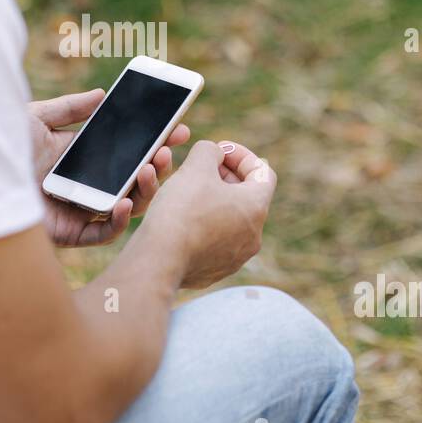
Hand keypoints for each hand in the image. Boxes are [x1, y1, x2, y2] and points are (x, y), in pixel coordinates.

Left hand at [29, 89, 189, 246]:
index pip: (124, 152)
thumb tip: (102, 95)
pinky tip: (125, 201)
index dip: (153, 141)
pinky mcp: (68, 234)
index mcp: (77, 158)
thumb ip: (69, 108)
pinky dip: (120, 220)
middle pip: (131, 179)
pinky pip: (103, 232)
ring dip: (146, 188)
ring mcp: (77, 210)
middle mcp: (82, 186)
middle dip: (157, 164)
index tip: (177, 128)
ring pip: (126, 206)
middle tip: (170, 148)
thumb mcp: (35, 118)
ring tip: (153, 167)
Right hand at [137, 140, 276, 289]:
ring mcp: (236, 257)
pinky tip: (183, 221)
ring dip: (216, 203)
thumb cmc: (181, 210)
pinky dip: (205, 227)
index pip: (262, 172)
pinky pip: (216, 242)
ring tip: (191, 194)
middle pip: (247, 197)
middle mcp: (253, 235)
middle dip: (227, 178)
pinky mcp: (216, 271)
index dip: (241, 155)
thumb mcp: (196, 166)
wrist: (159, 260)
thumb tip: (214, 154)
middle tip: (202, 169)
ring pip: (231, 221)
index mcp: (255, 207)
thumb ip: (209, 151)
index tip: (219, 151)